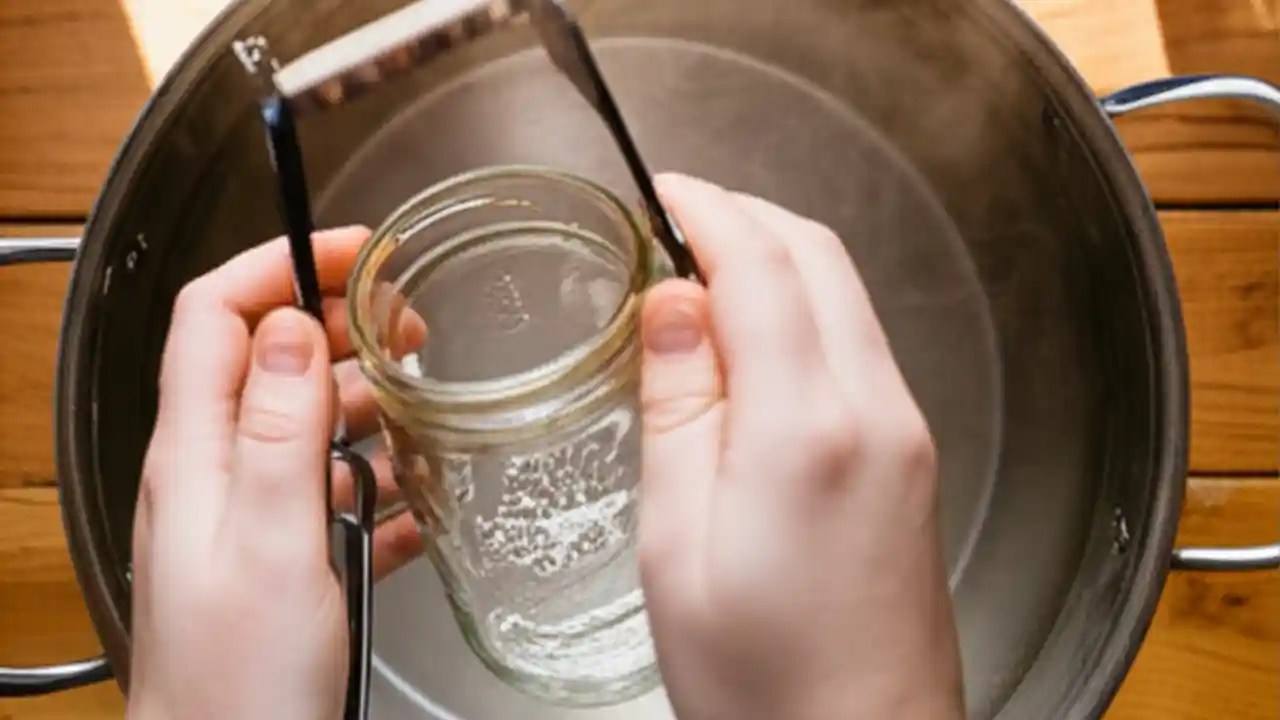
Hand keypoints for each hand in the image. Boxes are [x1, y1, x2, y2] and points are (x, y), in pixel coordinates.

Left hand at [127, 227, 422, 719]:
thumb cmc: (236, 682)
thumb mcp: (269, 544)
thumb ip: (277, 432)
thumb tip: (286, 330)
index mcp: (196, 454)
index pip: (215, 316)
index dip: (278, 265)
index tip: (354, 250)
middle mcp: (213, 474)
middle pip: (267, 360)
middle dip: (336, 327)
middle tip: (408, 327)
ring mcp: (246, 516)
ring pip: (306, 427)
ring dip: (366, 408)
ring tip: (425, 411)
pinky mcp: (280, 558)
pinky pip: (331, 494)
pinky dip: (377, 484)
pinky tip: (417, 504)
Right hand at [638, 175, 963, 719]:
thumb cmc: (761, 681)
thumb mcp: (676, 545)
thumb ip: (679, 410)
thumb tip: (672, 305)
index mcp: (806, 431)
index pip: (763, 270)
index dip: (708, 213)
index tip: (663, 189)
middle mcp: (876, 414)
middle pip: (820, 261)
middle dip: (747, 217)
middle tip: (679, 215)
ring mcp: (907, 434)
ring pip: (846, 298)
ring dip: (779, 260)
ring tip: (704, 270)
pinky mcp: (913, 459)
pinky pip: (860, 346)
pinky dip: (806, 310)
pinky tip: (756, 337)